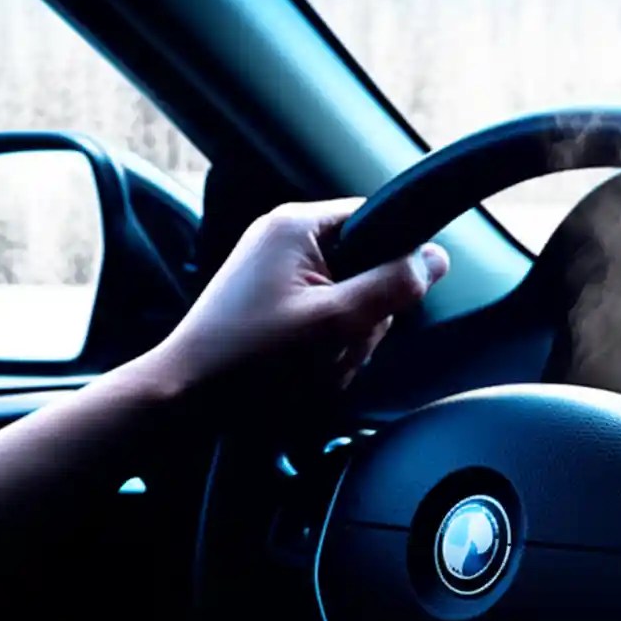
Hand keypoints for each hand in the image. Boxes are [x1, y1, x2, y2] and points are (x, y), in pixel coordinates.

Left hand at [151, 197, 448, 405]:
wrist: (183, 400)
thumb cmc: (247, 361)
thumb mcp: (335, 322)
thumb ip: (393, 286)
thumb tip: (436, 259)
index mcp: (297, 225)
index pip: (379, 221)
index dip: (394, 265)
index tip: (383, 304)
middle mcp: (285, 239)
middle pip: (369, 267)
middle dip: (365, 315)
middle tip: (335, 344)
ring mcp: (277, 272)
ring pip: (351, 301)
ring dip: (346, 338)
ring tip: (313, 362)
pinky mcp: (274, 303)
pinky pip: (326, 319)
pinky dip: (325, 348)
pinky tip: (304, 369)